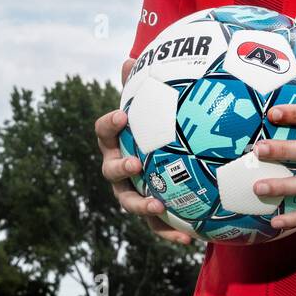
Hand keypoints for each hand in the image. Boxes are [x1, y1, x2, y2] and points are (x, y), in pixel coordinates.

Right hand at [95, 56, 194, 245]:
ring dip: (143, 207)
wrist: (160, 157)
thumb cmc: (153, 125)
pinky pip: (157, 226)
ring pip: (130, 202)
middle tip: (137, 164)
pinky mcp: (149, 212)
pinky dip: (171, 232)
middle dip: (121, 168)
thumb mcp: (151, 104)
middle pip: (112, 170)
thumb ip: (143, 86)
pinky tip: (190, 239)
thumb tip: (130, 56)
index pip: (104, 130)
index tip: (123, 116)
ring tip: (160, 207)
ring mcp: (131, 192)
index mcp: (116, 140)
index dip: (110, 124)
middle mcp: (118, 168)